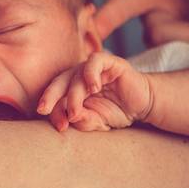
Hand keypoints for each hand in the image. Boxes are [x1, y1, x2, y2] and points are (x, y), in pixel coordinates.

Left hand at [36, 52, 152, 131]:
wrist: (144, 103)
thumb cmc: (118, 111)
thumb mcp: (98, 121)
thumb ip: (84, 120)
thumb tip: (70, 118)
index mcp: (72, 89)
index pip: (57, 97)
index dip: (54, 110)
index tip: (58, 126)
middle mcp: (79, 76)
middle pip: (60, 82)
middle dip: (50, 97)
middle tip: (44, 110)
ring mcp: (93, 68)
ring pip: (76, 76)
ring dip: (73, 94)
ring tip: (74, 110)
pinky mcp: (109, 62)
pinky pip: (94, 62)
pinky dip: (91, 74)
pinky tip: (94, 88)